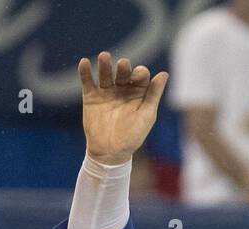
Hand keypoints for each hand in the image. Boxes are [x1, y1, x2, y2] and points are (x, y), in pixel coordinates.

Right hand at [78, 51, 168, 165]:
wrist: (110, 152)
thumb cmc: (133, 136)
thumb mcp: (146, 115)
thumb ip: (154, 94)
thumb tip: (164, 74)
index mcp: (138, 93)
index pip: (140, 76)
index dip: (140, 73)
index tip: (138, 77)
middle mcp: (122, 89)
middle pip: (123, 72)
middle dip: (124, 68)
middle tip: (123, 65)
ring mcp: (106, 92)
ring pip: (105, 73)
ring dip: (104, 64)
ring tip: (104, 57)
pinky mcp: (91, 96)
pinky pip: (87, 81)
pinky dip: (85, 72)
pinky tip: (84, 62)